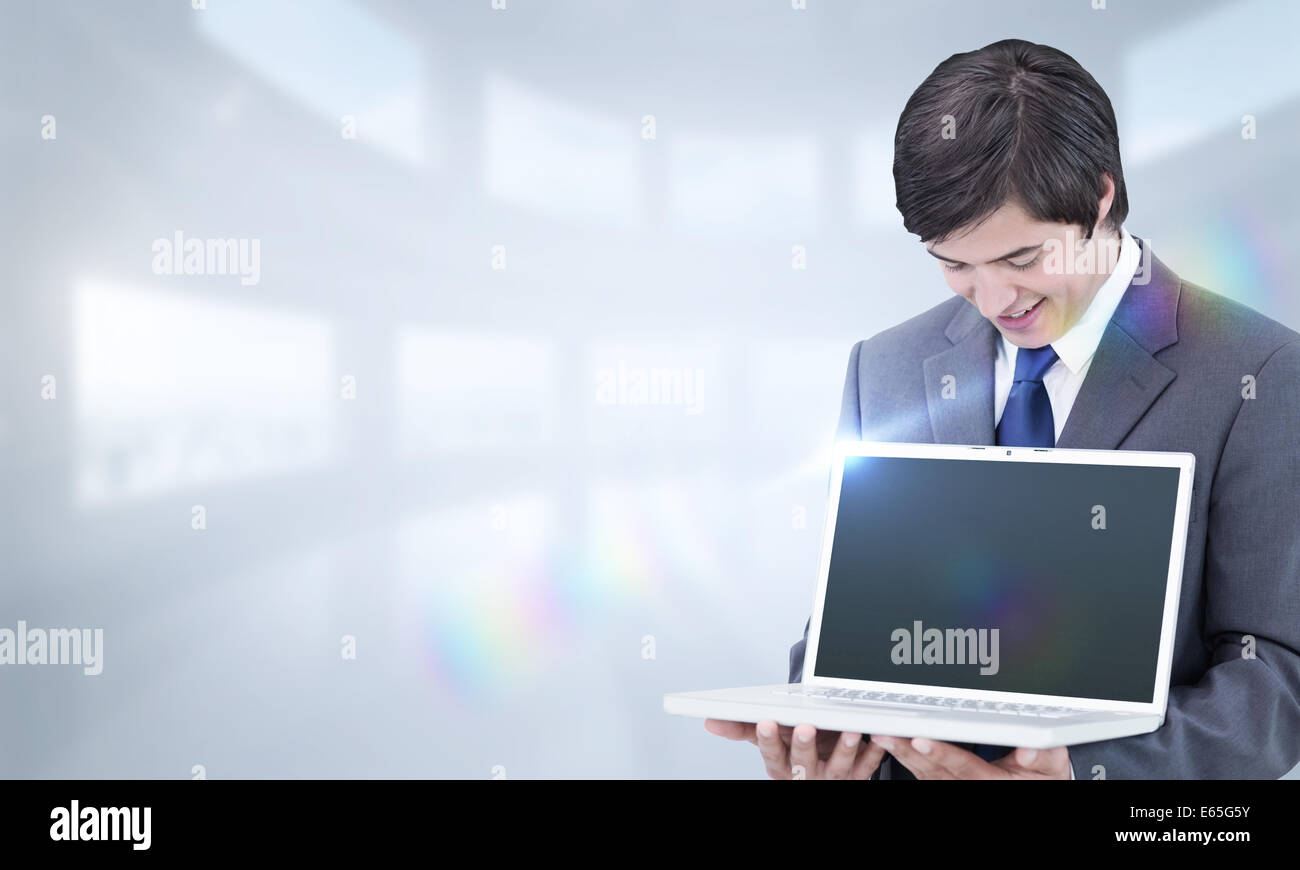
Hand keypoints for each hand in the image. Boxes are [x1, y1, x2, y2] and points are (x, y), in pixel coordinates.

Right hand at [705, 719, 885, 779]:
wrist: (824, 757)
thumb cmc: (793, 744)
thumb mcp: (769, 737)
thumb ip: (742, 727)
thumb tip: (709, 721)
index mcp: (781, 766)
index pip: (771, 755)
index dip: (768, 741)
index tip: (765, 722)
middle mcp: (805, 775)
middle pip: (803, 762)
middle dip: (804, 745)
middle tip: (804, 726)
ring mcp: (832, 777)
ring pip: (839, 767)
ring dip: (845, 750)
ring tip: (849, 731)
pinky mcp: (857, 776)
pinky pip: (868, 767)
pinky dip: (874, 753)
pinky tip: (877, 738)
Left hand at [869, 735, 1070, 778]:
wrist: (1036, 784)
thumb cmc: (1041, 774)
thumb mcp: (1052, 766)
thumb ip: (1042, 757)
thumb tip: (1028, 751)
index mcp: (994, 782)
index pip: (965, 767)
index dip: (943, 754)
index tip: (922, 740)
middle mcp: (971, 786)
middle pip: (934, 770)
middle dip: (908, 751)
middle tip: (886, 733)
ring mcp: (955, 785)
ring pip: (923, 772)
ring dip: (900, 753)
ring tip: (880, 735)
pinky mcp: (946, 781)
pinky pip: (923, 773)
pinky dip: (905, 758)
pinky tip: (890, 743)